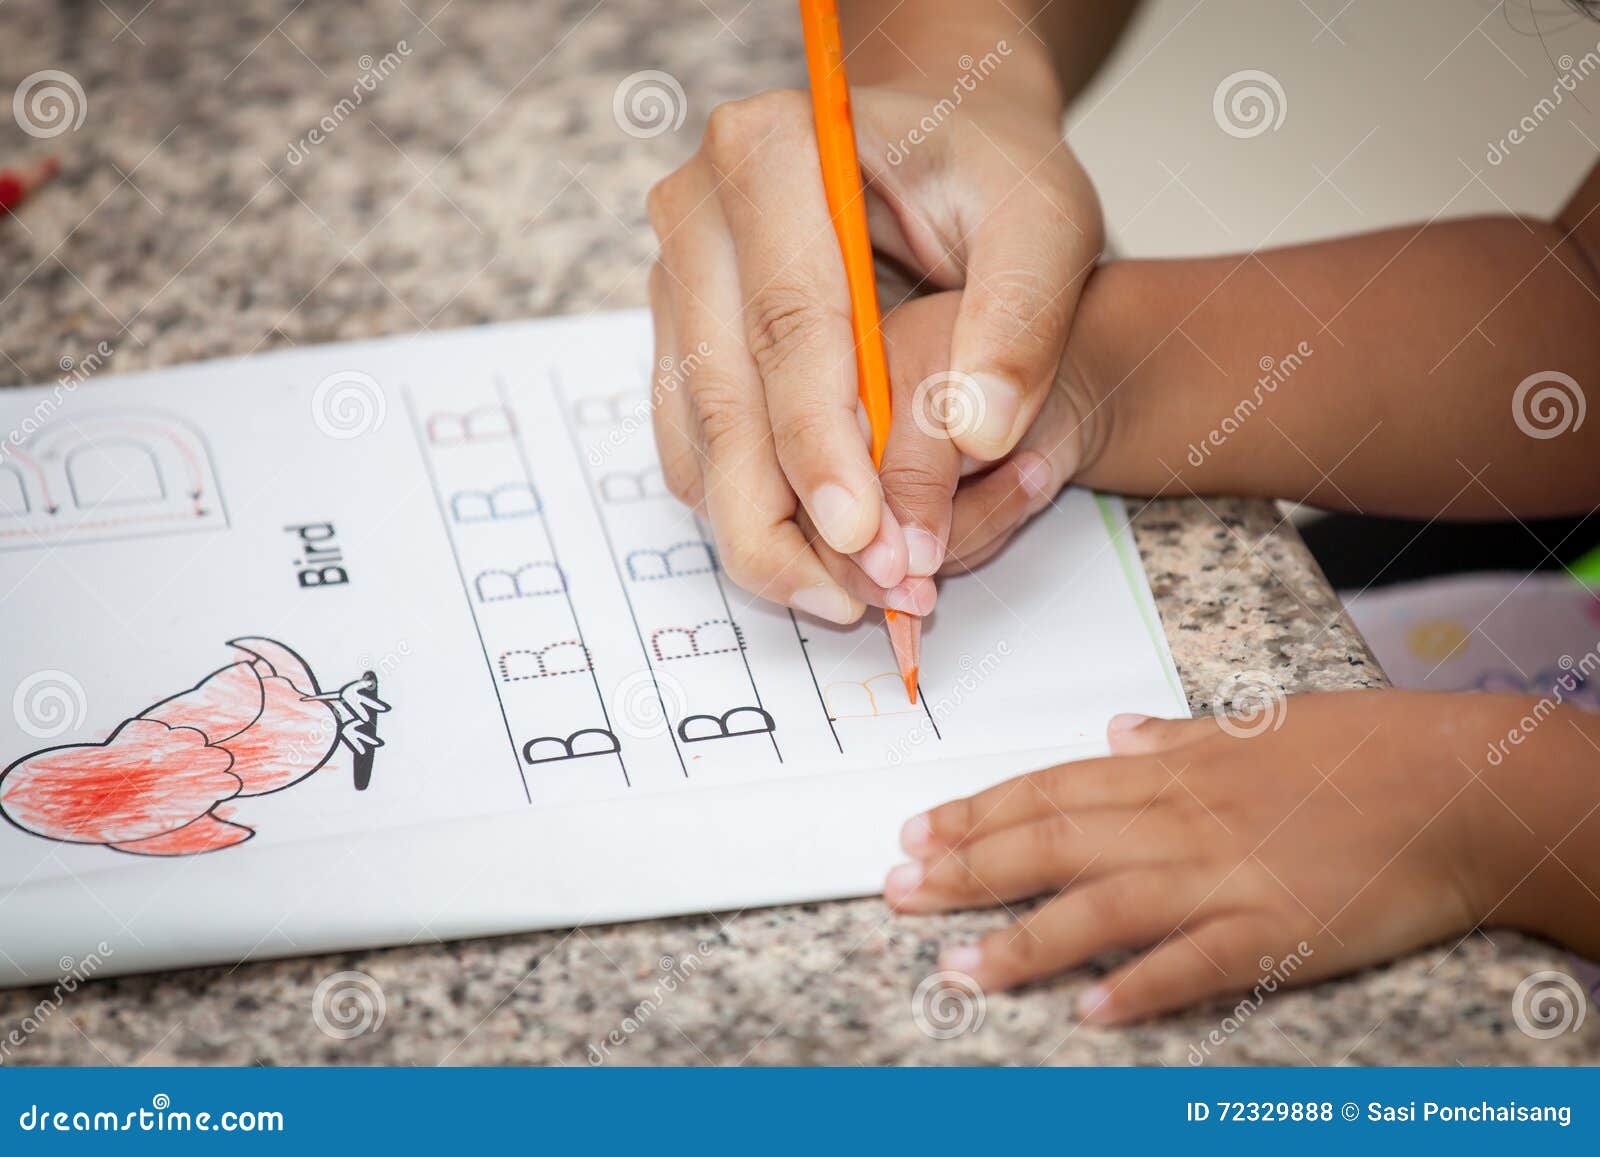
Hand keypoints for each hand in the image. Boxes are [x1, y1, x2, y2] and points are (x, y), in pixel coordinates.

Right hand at [647, 83, 1100, 620]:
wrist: (937, 145)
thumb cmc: (988, 176)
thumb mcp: (1043, 221)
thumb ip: (1021, 318)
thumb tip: (980, 434)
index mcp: (773, 152)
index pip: (789, 323)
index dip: (821, 441)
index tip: (865, 533)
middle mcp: (699, 211)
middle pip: (721, 392)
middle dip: (786, 514)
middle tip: (857, 596)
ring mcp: (676, 275)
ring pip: (697, 434)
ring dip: (762, 531)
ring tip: (846, 596)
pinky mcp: (678, 332)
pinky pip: (693, 443)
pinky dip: (747, 510)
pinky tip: (814, 557)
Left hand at [884, 690, 1597, 1022]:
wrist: (1460, 788)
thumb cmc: (1362, 750)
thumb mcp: (1258, 724)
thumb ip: (1179, 737)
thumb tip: (1116, 734)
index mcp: (1175, 770)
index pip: (1050, 790)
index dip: (977, 813)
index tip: (916, 832)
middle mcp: (1183, 819)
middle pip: (1053, 844)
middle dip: (967, 869)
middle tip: (897, 892)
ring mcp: (1227, 876)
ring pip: (1103, 906)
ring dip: (1025, 938)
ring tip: (960, 966)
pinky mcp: (1277, 932)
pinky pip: (1195, 964)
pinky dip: (1141, 986)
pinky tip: (1089, 1011)